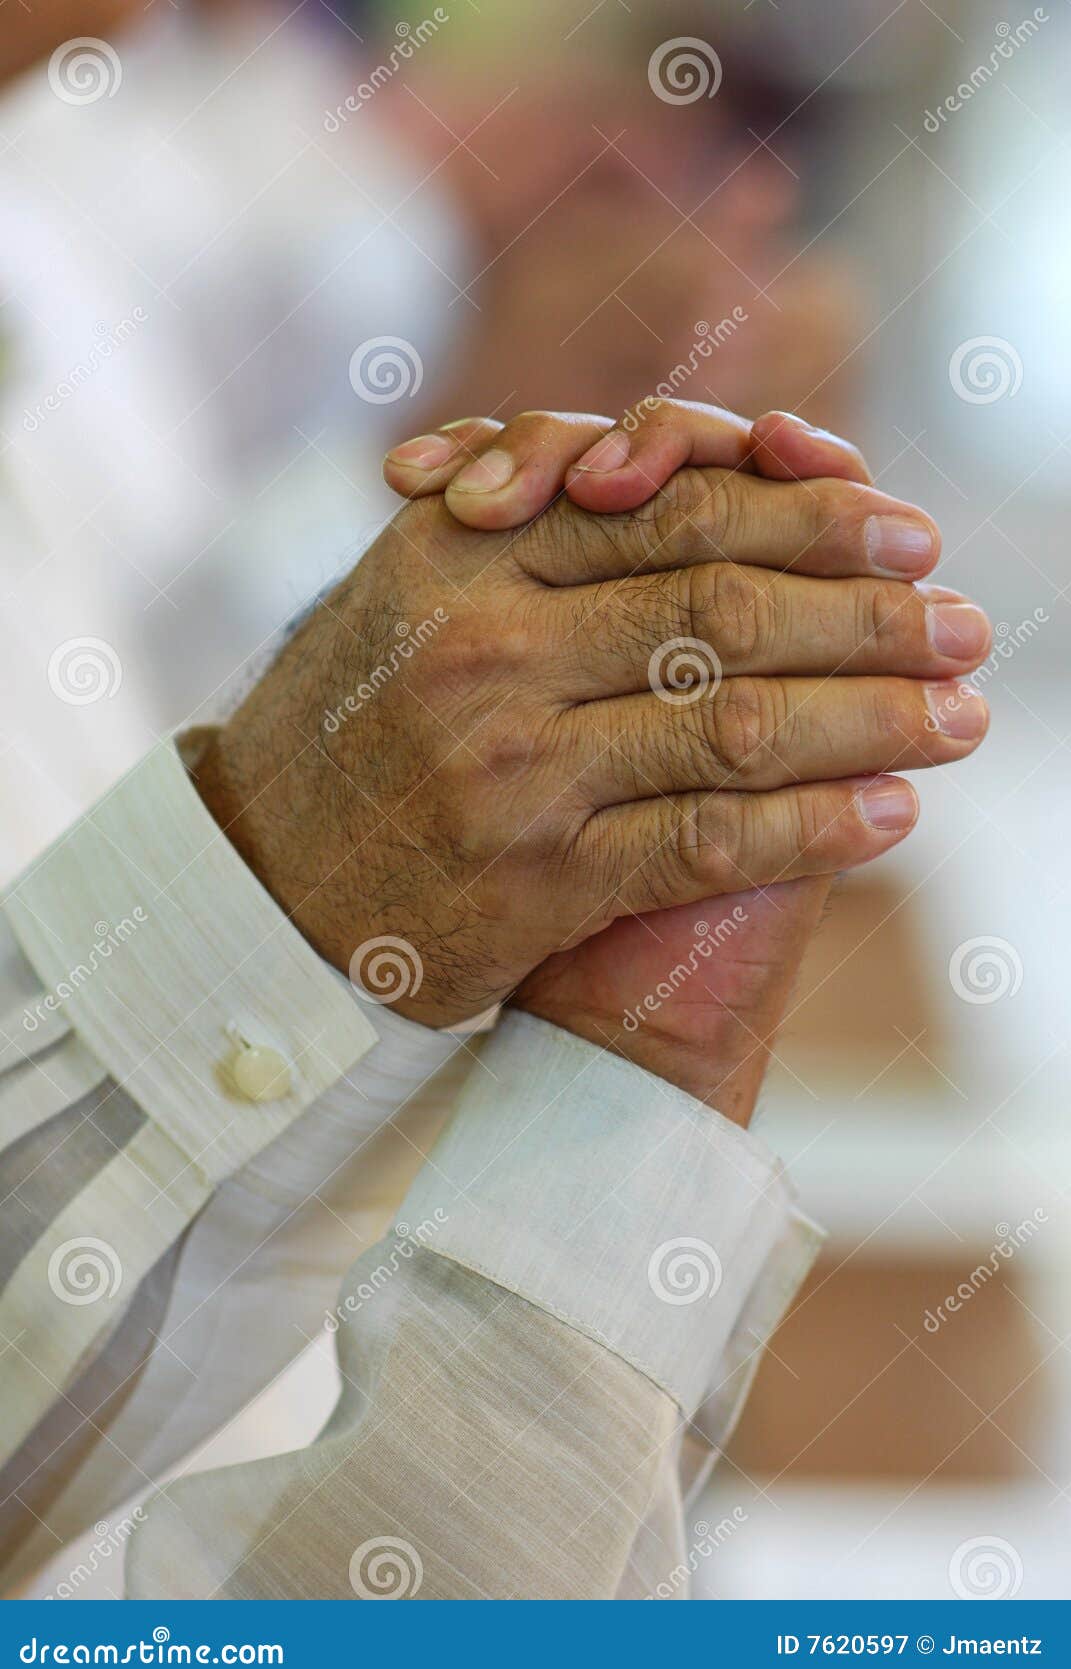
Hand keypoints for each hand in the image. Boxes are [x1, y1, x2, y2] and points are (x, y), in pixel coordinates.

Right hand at [385, 400, 991, 1113]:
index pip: (673, 509)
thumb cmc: (354, 729)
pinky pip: (706, 841)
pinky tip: (892, 816)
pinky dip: (813, 828)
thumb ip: (533, 529)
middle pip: (724, 605)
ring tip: (963, 717)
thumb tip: (686, 462)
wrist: (258, 887)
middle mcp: (489, 649)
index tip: (904, 525)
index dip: (807, 511)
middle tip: (967, 623)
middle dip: (869, 612)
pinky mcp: (535, 881)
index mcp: (466, 556)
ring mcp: (512, 768)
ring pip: (736, 722)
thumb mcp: (411, 593)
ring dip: (874, 718)